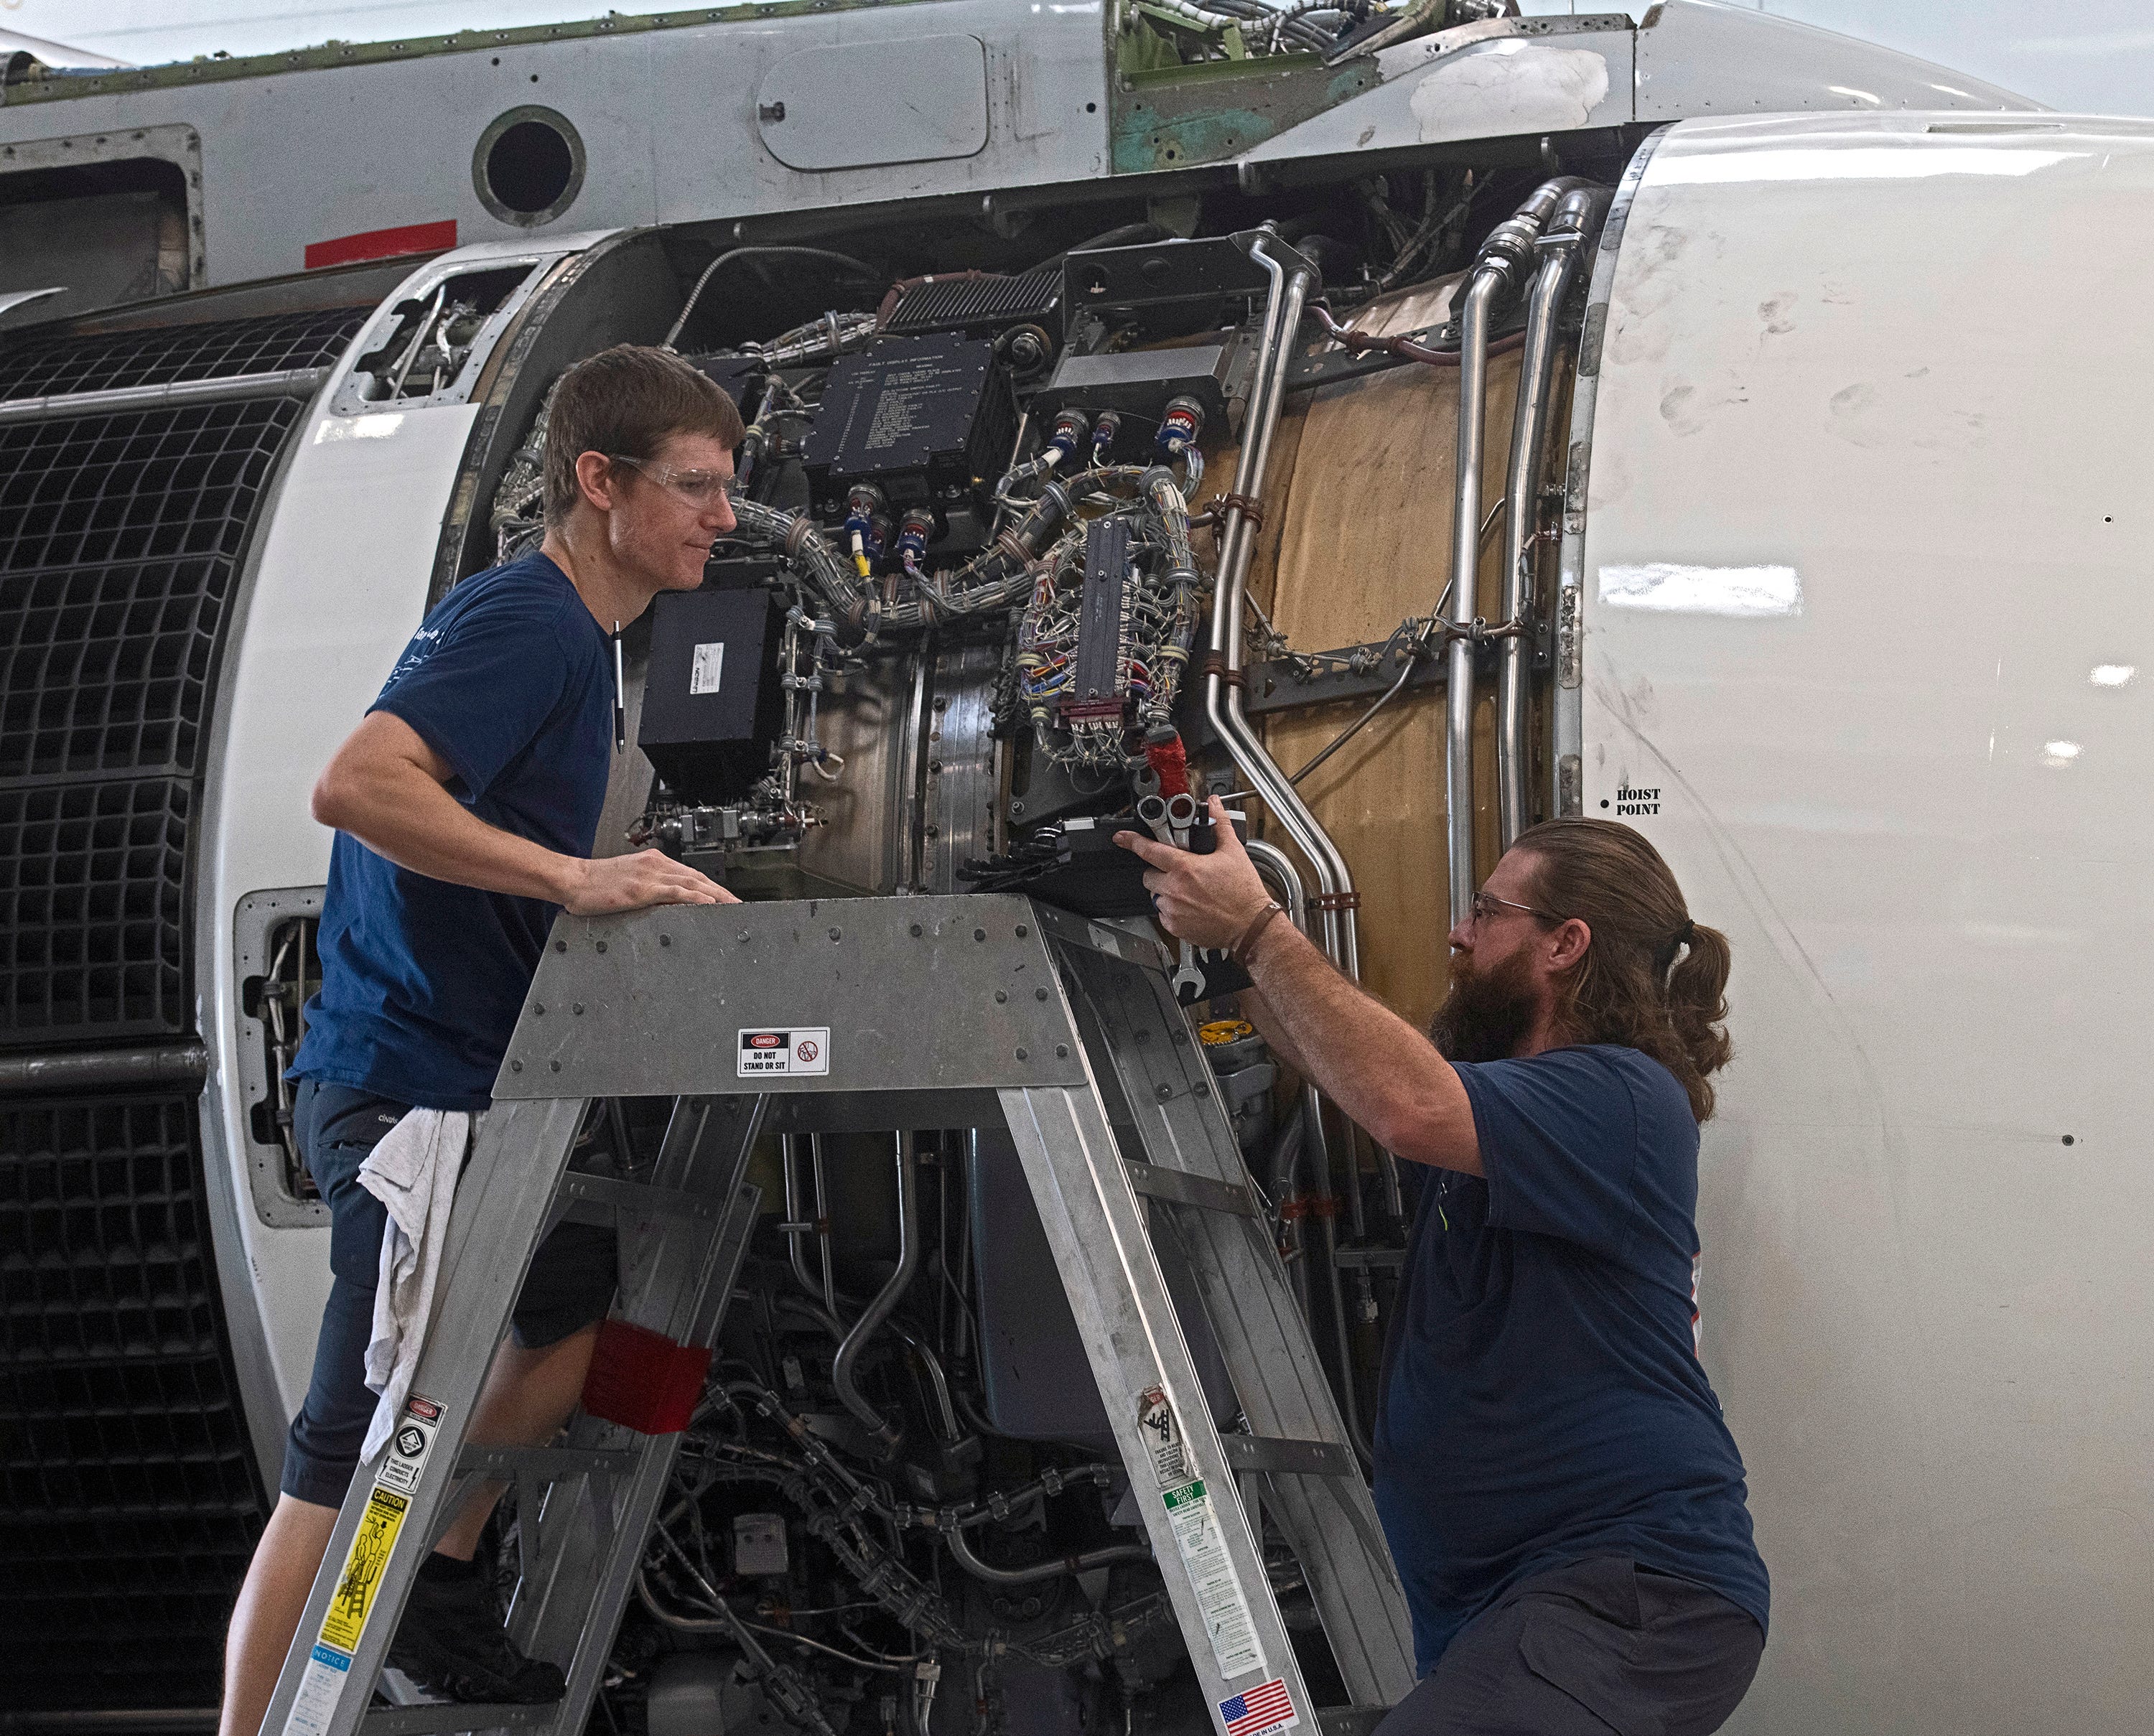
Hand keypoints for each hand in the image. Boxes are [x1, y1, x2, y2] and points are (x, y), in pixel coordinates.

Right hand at [560, 850, 738, 914]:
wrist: (573, 880)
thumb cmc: (597, 884)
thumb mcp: (629, 882)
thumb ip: (650, 890)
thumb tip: (669, 904)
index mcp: (654, 862)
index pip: (691, 875)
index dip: (712, 886)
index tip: (727, 898)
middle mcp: (656, 865)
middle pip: (698, 877)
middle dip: (722, 892)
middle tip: (740, 905)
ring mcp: (650, 876)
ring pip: (693, 883)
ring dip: (717, 895)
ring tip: (734, 907)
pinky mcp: (643, 889)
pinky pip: (676, 892)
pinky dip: (696, 897)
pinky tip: (709, 904)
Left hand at [1114, 795, 1271, 950]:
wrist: (1251, 926)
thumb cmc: (1244, 892)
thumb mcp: (1233, 852)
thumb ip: (1220, 825)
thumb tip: (1215, 805)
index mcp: (1185, 868)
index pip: (1149, 851)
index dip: (1132, 842)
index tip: (1122, 839)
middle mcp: (1174, 889)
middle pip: (1149, 876)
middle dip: (1160, 872)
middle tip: (1179, 873)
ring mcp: (1173, 910)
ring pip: (1156, 896)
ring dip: (1166, 892)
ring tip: (1189, 892)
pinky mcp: (1175, 927)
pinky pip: (1163, 915)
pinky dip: (1172, 911)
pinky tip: (1191, 907)